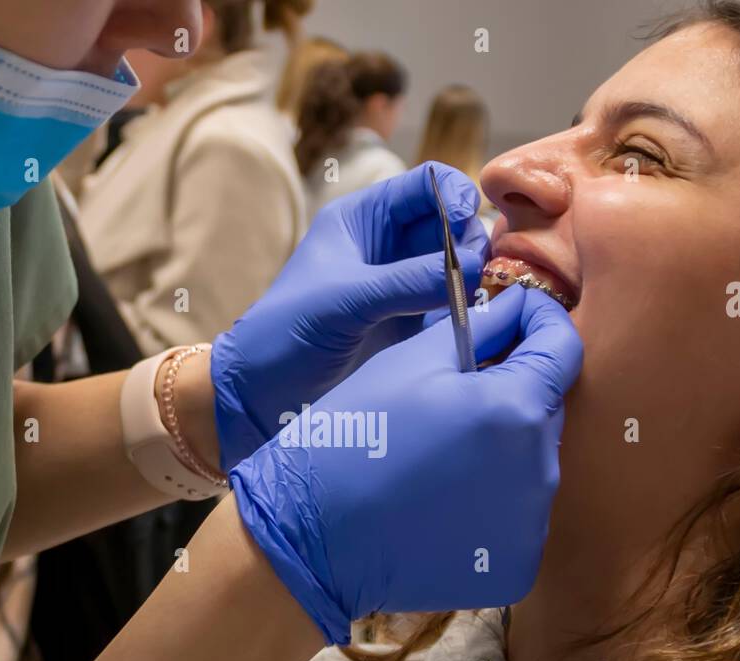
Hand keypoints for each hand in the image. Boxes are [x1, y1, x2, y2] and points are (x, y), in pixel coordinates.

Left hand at [211, 162, 488, 471]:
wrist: (262, 394)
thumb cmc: (286, 333)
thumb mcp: (344, 299)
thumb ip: (406, 281)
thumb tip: (471, 268)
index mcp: (364, 220)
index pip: (425, 186)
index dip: (456, 194)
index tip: (470, 220)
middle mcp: (388, 248)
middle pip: (452, 224)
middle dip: (472, 239)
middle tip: (476, 271)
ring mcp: (403, 287)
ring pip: (460, 265)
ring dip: (477, 276)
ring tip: (477, 298)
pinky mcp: (413, 325)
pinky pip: (456, 305)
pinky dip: (472, 308)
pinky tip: (476, 319)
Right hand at [229, 284, 582, 644]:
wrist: (313, 537)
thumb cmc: (353, 437)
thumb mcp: (410, 363)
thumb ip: (481, 326)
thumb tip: (521, 304)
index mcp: (515, 408)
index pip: (563, 350)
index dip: (542, 322)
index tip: (519, 316)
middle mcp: (539, 470)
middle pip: (545, 412)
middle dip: (513, 393)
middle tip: (454, 397)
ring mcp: (530, 527)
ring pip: (532, 467)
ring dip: (501, 452)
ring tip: (440, 458)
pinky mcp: (516, 570)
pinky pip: (518, 522)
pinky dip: (492, 508)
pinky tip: (443, 505)